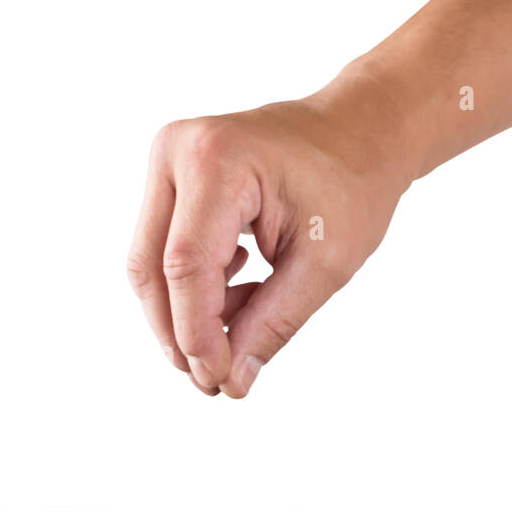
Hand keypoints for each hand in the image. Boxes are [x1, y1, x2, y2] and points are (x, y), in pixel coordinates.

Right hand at [127, 94, 408, 395]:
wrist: (358, 130)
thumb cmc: (352, 184)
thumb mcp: (325, 264)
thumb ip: (274, 322)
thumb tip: (232, 381)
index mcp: (217, 161)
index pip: (187, 266)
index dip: (196, 333)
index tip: (218, 381)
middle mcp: (177, 150)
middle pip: (154, 267)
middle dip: (180, 333)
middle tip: (216, 381)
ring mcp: (167, 159)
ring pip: (153, 262)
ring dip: (190, 312)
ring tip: (244, 331)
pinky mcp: (170, 176)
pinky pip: (166, 248)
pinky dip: (198, 287)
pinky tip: (246, 291)